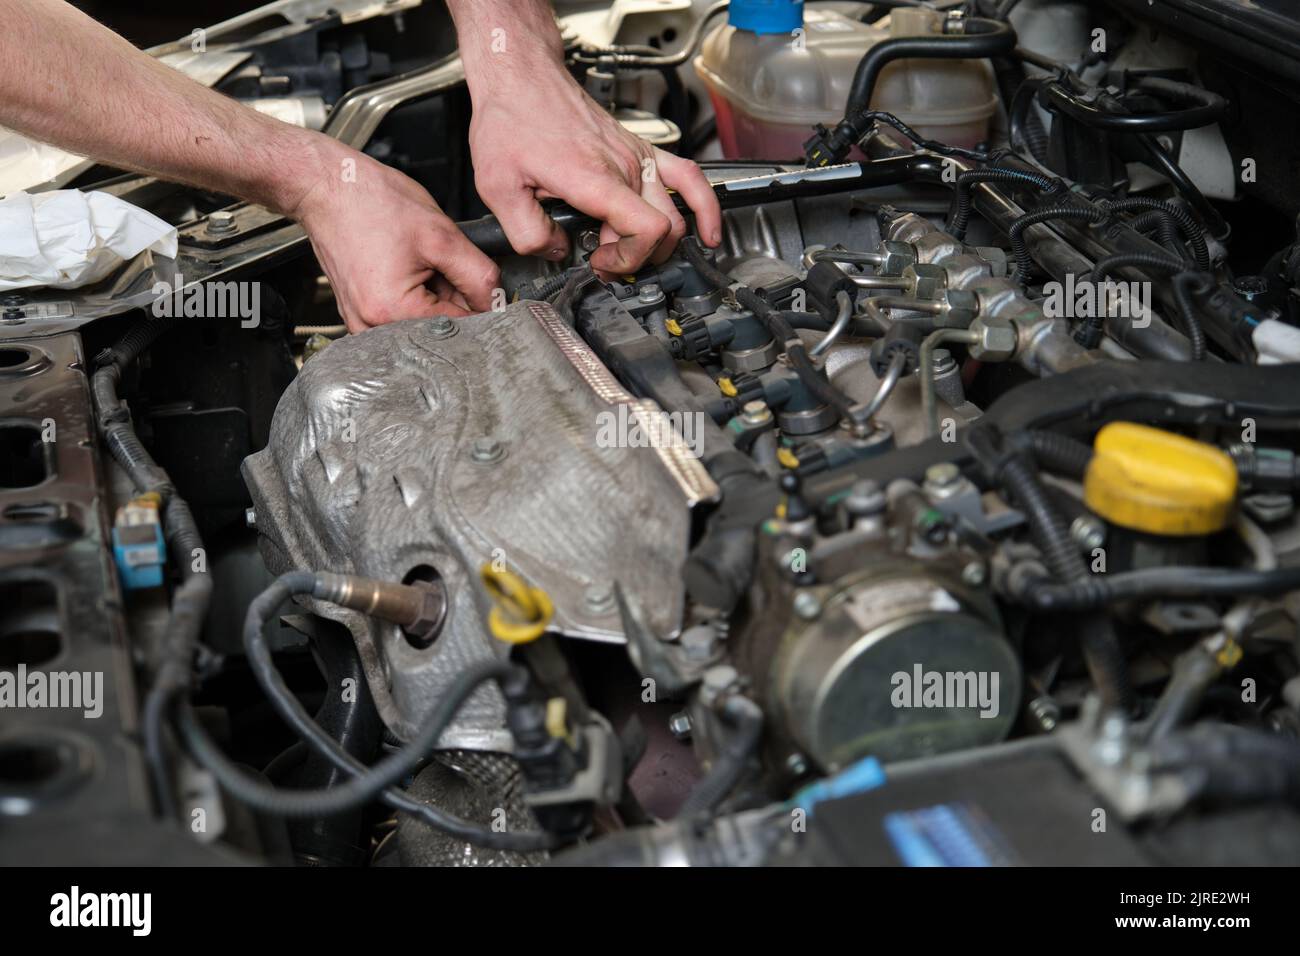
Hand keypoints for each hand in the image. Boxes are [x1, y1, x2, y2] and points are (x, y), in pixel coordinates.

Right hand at [289, 138, 499, 332]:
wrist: (330, 186)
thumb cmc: (370, 202)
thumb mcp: (441, 236)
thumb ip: (479, 276)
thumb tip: (495, 303)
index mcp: (391, 312)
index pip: (459, 328)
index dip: (477, 304)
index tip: (476, 281)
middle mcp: (370, 327)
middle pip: (438, 328)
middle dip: (451, 298)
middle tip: (438, 264)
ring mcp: (360, 323)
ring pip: (421, 321)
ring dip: (431, 295)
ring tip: (414, 262)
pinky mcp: (358, 314)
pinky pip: (401, 314)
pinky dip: (412, 294)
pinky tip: (403, 268)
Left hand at [465, 62, 721, 274]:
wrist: (522, 79)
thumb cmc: (512, 120)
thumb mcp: (498, 188)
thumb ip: (528, 234)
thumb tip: (557, 252)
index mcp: (595, 178)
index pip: (646, 230)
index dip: (630, 259)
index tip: (601, 264)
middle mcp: (624, 167)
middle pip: (663, 229)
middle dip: (637, 257)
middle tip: (604, 261)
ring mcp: (637, 157)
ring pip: (675, 214)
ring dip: (659, 242)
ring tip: (631, 249)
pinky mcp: (640, 150)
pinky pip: (689, 177)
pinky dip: (706, 207)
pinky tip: (709, 231)